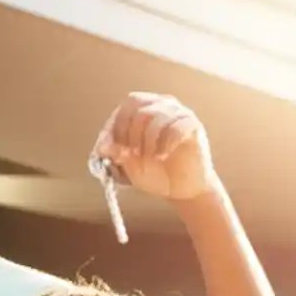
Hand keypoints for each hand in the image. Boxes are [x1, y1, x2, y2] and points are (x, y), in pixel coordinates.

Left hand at [93, 92, 217, 200]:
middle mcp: (163, 106)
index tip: (116, 150)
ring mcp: (179, 114)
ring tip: (149, 158)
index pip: (128, 105)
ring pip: (155, 115)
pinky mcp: (193, 127)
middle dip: (130, 134)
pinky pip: (175, 128)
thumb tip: (103, 146)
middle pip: (139, 107)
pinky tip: (162, 157)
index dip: (118, 126)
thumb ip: (116, 152)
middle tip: (131, 155)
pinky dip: (164, 145)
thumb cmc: (156, 172)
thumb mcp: (128, 163)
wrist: (182, 190)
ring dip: (147, 141)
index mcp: (145, 109)